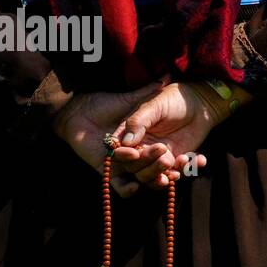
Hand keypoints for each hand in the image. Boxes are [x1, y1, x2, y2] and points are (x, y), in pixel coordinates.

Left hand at [52, 82, 167, 192]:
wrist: (76, 111)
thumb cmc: (103, 103)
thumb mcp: (130, 99)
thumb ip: (148, 92)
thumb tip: (167, 78)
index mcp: (145, 139)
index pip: (164, 151)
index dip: (178, 156)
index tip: (190, 157)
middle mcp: (137, 153)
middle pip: (155, 166)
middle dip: (164, 166)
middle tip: (170, 161)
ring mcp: (123, 164)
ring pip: (142, 177)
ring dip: (151, 177)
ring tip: (161, 177)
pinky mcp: (108, 172)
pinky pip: (120, 186)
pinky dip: (127, 189)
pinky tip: (135, 186)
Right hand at [110, 82, 222, 191]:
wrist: (198, 103)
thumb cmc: (173, 99)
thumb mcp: (154, 105)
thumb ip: (139, 121)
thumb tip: (125, 142)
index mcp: (131, 134)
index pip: (120, 151)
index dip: (124, 156)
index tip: (135, 154)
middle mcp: (142, 148)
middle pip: (136, 168)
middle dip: (149, 164)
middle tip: (164, 151)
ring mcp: (158, 157)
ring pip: (153, 177)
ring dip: (166, 174)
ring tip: (182, 160)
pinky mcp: (175, 161)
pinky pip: (177, 174)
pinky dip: (188, 169)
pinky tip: (199, 159)